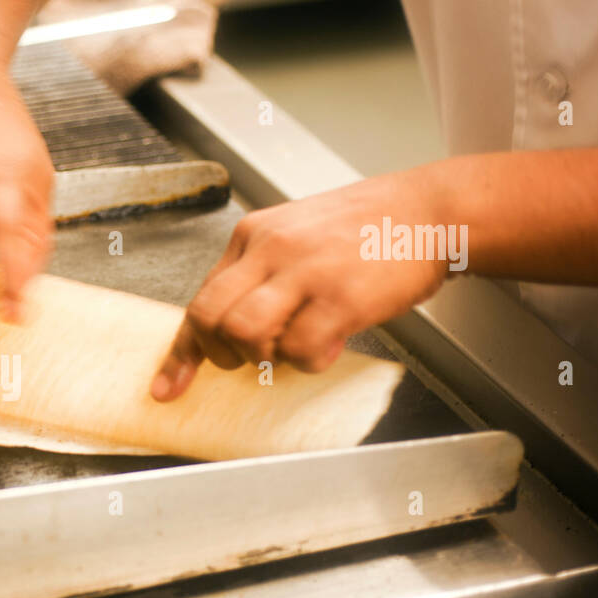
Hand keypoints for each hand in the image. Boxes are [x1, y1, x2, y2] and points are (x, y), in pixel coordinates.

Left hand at [150, 173, 450, 400]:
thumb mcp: (296, 234)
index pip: (199, 299)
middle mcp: (271, 249)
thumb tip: (229, 327)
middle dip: (220, 354)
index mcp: (252, 235)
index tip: (168, 386)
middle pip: (210, 318)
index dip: (182, 352)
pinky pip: (301, 349)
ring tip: (295, 346)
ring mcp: (305, 271)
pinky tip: (330, 345)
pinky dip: (309, 361)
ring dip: (264, 357)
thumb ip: (260, 273)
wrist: (429, 210)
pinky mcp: (341, 296)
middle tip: (248, 360)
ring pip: (246, 333)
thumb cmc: (365, 228)